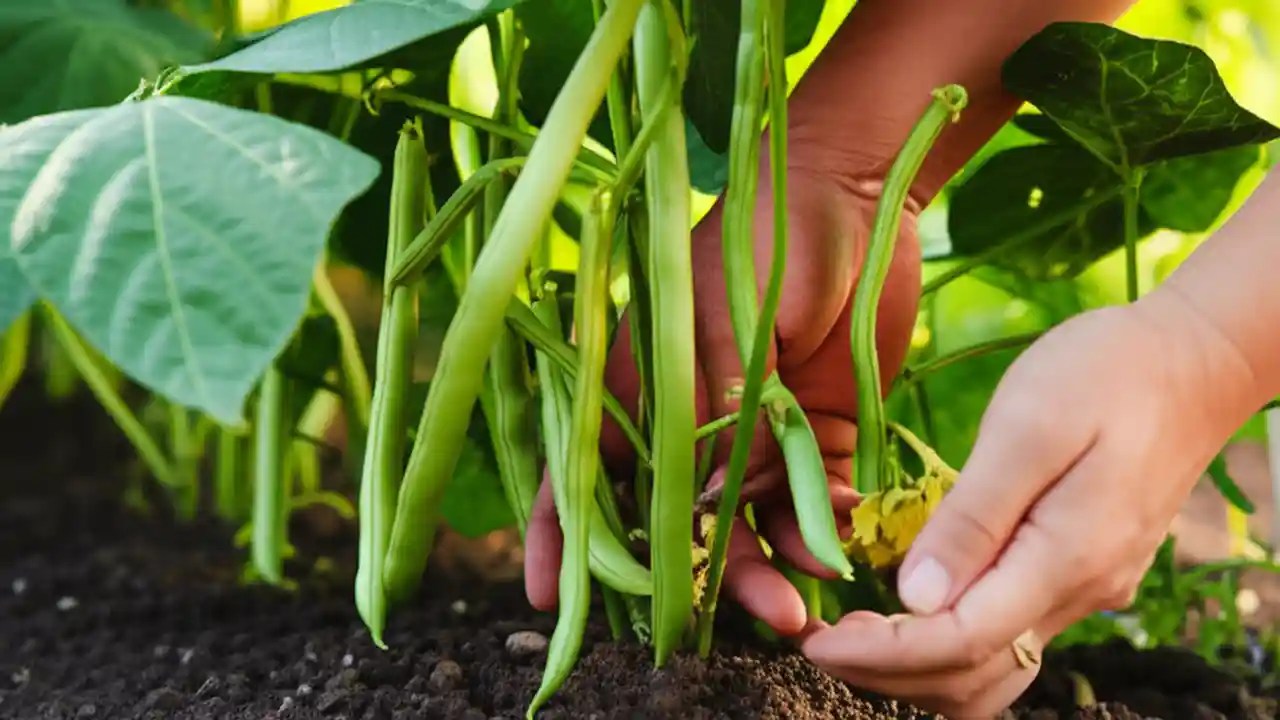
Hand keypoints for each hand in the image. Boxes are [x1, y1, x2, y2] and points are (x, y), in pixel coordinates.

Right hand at [524, 165, 923, 635]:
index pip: (583, 469)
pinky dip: (821, 527)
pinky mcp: (815, 431)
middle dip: (706, 579)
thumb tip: (711, 512)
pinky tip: (841, 534)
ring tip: (804, 608)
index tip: (550, 601)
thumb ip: (718, 419)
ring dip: (771, 569)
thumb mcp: (726, 326)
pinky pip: (808, 501)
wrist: (858, 195)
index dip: (562, 535)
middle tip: (751, 620)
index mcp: (641, 385)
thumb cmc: (768, 241)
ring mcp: (753, 431)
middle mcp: (690, 420)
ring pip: (748, 525)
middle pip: (678, 520)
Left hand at [801, 293, 1257, 717]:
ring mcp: (1084, 588)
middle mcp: (1078, 592)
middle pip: (973, 674)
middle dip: (889, 671)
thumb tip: (915, 596)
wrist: (1191, 362)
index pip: (961, 643)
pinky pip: (1009, 636)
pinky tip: (910, 608)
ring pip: (994, 669)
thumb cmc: (1106, 373)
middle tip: (822, 639)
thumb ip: (973, 516)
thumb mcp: (1029, 424)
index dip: (882, 653)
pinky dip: (951, 643)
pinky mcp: (1079, 572)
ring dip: (918, 668)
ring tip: (855, 632)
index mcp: (1065, 558)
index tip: (820, 642)